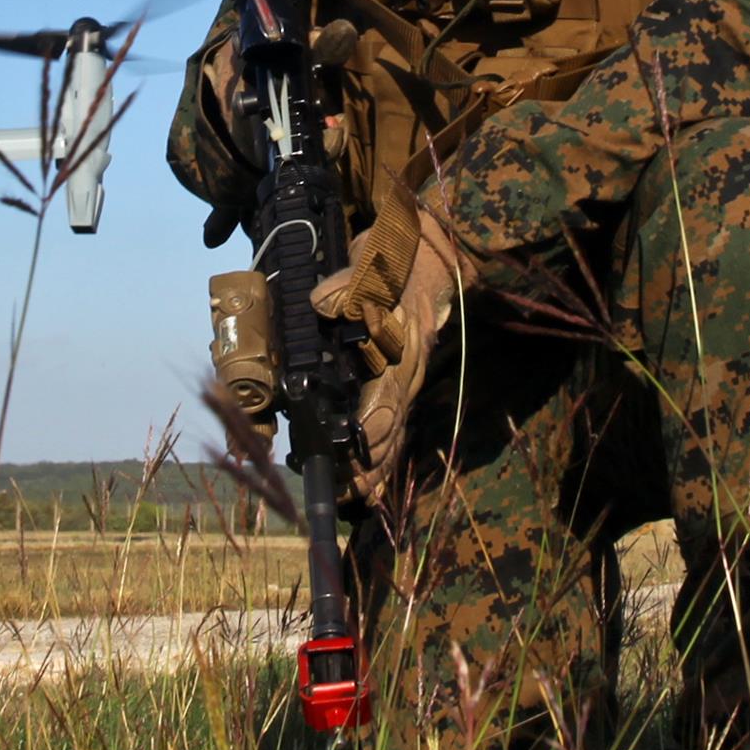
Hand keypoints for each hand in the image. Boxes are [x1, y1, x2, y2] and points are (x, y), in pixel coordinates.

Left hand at [313, 202, 468, 478]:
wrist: (428, 254)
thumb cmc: (393, 260)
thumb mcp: (370, 262)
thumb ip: (349, 285)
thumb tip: (321, 303)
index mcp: (398, 345)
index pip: (385, 392)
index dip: (372, 424)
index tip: (356, 449)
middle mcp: (406, 368)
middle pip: (391, 422)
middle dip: (373, 459)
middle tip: (352, 491)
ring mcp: (406, 376)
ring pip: (394, 428)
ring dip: (378, 463)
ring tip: (360, 496)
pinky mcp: (402, 380)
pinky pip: (394, 421)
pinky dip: (384, 452)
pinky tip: (373, 480)